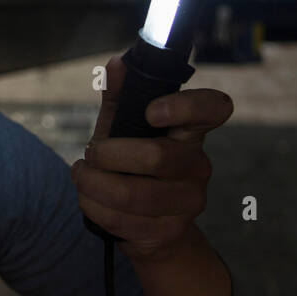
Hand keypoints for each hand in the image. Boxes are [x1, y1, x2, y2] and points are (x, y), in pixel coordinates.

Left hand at [71, 54, 233, 263]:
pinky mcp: (169, 231)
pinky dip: (93, 207)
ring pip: (130, 194)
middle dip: (107, 154)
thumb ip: (119, 99)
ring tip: (83, 177)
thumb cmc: (134, 169)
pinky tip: (91, 200)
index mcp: (190, 133)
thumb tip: (116, 64)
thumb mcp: (123, 131)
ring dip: (92, 184)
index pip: (213, 109)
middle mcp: (197, 165)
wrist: (151, 230)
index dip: (186, 106)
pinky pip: (120, 219)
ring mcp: (188, 201)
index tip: (151, 111)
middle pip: (154, 156)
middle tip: (91, 154)